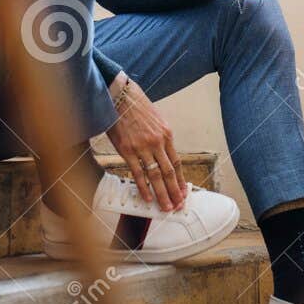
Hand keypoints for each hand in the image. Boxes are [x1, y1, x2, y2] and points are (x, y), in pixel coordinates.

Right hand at [104, 77, 186, 210]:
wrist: (120, 95)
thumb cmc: (136, 106)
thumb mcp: (156, 120)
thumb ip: (160, 138)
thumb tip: (163, 156)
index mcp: (167, 134)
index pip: (177, 163)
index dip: (180, 181)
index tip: (183, 193)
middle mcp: (158, 142)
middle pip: (169, 173)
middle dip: (174, 192)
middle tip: (178, 206)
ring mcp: (143, 147)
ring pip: (156, 176)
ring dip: (162, 194)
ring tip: (165, 207)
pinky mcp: (128, 150)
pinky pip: (138, 173)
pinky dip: (143, 187)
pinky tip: (147, 198)